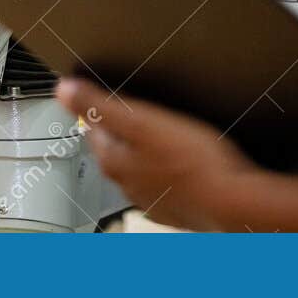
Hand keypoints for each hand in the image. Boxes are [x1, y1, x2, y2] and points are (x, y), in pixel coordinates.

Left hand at [56, 77, 258, 230]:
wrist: (234, 202)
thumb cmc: (193, 161)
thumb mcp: (142, 121)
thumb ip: (100, 106)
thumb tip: (63, 89)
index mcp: (114, 161)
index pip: (92, 128)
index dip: (96, 106)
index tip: (103, 91)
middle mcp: (127, 184)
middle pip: (114, 149)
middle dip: (120, 128)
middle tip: (134, 107)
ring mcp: (152, 198)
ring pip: (138, 167)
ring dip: (144, 150)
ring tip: (160, 130)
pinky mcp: (176, 207)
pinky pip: (163, 183)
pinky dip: (166, 170)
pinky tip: (181, 162)